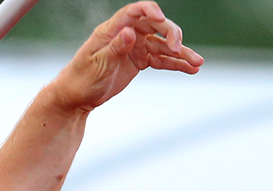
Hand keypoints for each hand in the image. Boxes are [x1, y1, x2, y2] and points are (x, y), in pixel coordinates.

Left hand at [48, 2, 202, 113]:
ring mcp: (135, 46)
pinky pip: (161, 59)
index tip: (161, 18)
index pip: (134, 12)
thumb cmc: (81, 80)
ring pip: (163, 45)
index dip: (149, 10)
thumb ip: (115, 49)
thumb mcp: (97, 65)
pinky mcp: (140, 60)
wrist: (76, 97)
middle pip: (155, 27)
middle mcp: (126, 34)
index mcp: (111, 30)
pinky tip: (190, 69)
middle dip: (171, 35)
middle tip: (178, 49)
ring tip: (197, 63)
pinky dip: (175, 64)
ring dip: (181, 53)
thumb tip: (129, 32)